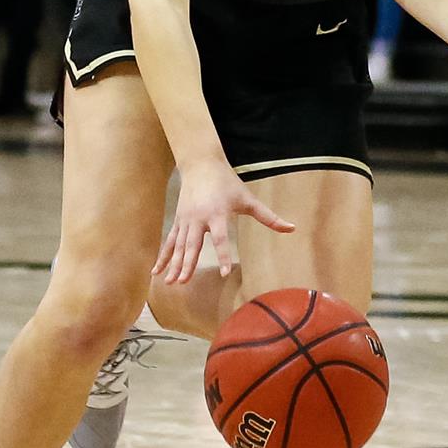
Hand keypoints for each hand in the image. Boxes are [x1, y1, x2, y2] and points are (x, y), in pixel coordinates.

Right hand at [152, 162, 293, 285]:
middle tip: (183, 281)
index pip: (220, 239)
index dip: (222, 256)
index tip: (224, 273)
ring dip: (174, 264)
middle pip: (192, 245)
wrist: (201, 164)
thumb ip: (268, 216)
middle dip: (187, 264)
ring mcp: (186, 220)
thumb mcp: (247, 199)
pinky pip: (169, 242)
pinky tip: (156, 272)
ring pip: (178, 246)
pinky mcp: (179, 221)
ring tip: (170, 283)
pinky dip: (163, 256)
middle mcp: (198, 218)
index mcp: (217, 214)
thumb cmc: (227, 182)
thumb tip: (291, 228)